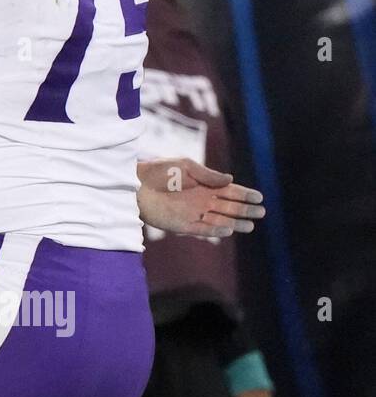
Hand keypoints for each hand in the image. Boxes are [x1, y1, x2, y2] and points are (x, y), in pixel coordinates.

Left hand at [136, 158, 264, 237]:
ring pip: (219, 220)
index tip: (260, 197)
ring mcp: (193, 214)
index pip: (230, 191)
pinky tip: (228, 228)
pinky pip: (203, 229)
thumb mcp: (185, 166)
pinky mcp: (182, 225)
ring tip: (251, 225)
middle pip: (229, 207)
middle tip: (261, 212)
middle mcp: (201, 200)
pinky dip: (215, 230)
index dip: (245, 194)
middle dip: (245, 210)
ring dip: (235, 223)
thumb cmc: (158, 171)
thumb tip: (230, 179)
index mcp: (204, 185)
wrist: (135, 186)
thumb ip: (207, 174)